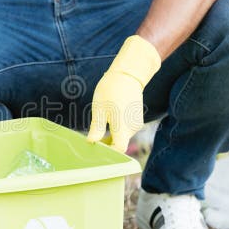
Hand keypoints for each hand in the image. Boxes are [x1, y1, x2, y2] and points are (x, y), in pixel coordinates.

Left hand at [87, 35, 160, 151]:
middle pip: (119, 144)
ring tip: (97, 131)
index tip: (96, 151)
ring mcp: (136, 124)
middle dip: (106, 145)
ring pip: (122, 137)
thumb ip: (96, 129)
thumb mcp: (99, 110)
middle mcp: (133, 128)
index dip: (108, 153)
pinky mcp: (136, 120)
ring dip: (110, 137)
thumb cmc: (111, 90)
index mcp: (123, 127)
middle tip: (91, 142)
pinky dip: (116, 130)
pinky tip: (106, 123)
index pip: (119, 150)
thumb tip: (91, 142)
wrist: (128, 74)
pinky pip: (125, 130)